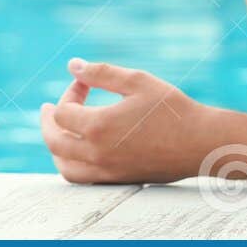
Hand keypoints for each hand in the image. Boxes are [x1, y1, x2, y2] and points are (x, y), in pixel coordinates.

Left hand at [39, 58, 212, 183]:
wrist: (201, 143)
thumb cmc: (172, 109)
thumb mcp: (137, 81)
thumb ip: (101, 73)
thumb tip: (73, 65)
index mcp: (99, 127)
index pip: (63, 111)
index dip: (69, 92)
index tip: (84, 82)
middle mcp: (98, 154)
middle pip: (54, 142)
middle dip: (47, 122)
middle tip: (46, 108)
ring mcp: (108, 171)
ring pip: (65, 167)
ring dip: (55, 147)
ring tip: (57, 131)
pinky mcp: (119, 180)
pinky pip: (82, 178)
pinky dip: (71, 164)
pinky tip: (79, 149)